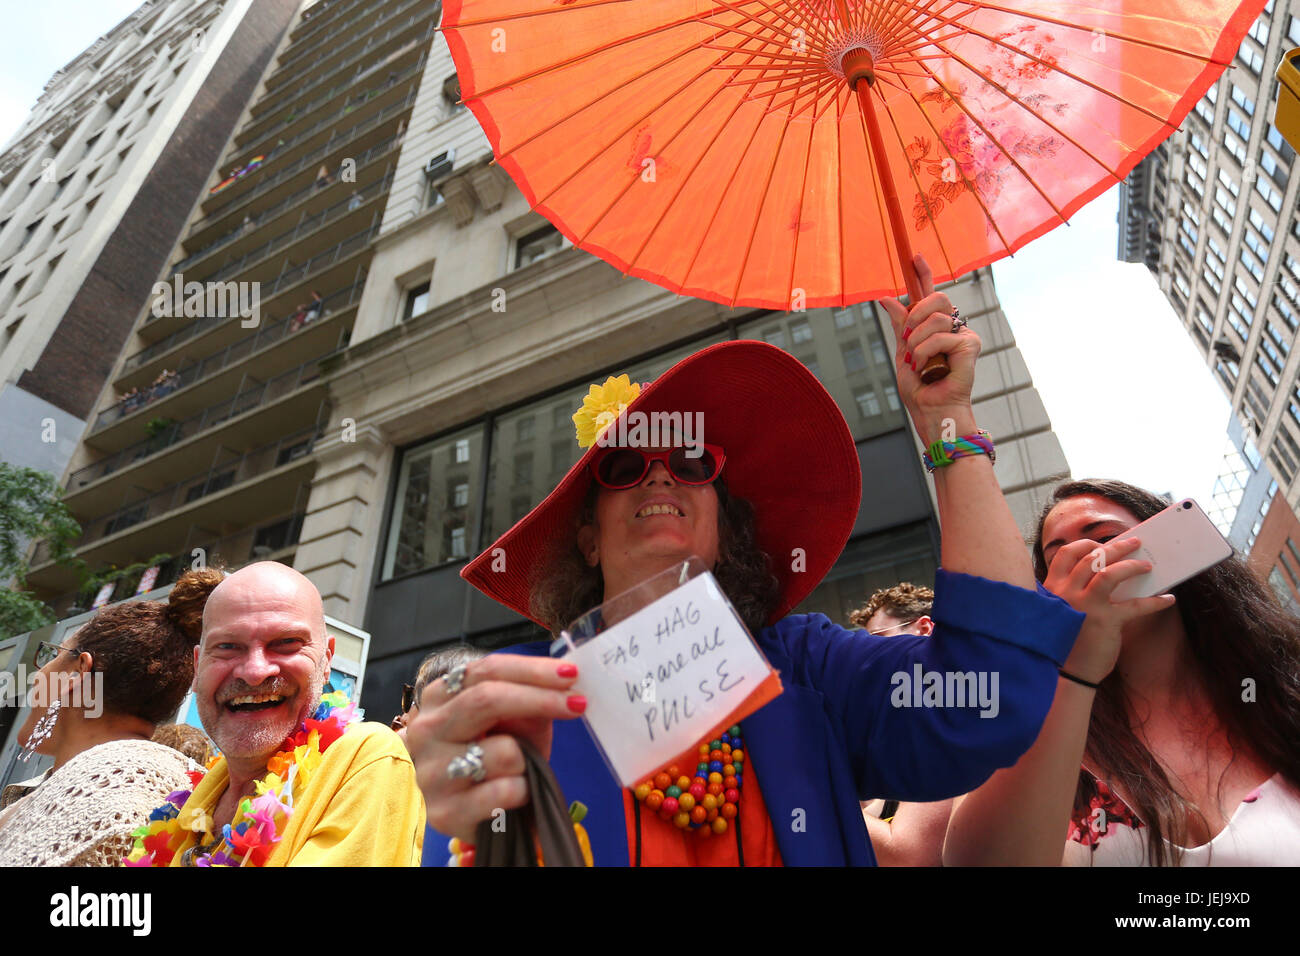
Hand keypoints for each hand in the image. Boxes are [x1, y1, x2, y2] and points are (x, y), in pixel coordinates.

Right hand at [405, 655, 583, 843]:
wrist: (475, 811)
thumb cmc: (494, 753)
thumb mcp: (512, 719)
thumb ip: (529, 698)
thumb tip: (564, 684)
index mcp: (440, 696)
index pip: (486, 670)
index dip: (532, 670)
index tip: (570, 674)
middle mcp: (427, 730)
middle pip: (486, 700)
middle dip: (540, 698)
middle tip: (577, 704)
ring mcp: (431, 772)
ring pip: (503, 751)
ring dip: (529, 758)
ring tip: (523, 767)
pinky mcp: (444, 812)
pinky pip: (506, 791)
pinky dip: (524, 790)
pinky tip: (516, 793)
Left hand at [879, 254, 980, 438]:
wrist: (930, 410)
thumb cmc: (919, 388)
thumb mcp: (902, 352)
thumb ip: (900, 325)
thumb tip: (887, 298)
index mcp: (934, 327)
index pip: (929, 293)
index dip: (923, 273)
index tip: (914, 256)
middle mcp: (952, 326)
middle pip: (936, 297)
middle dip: (915, 315)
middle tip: (907, 338)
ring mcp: (963, 334)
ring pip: (935, 319)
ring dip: (917, 343)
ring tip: (917, 363)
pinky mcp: (971, 345)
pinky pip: (940, 337)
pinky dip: (925, 354)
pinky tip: (928, 369)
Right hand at [1042, 537, 1175, 682]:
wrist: (1071, 673)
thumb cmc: (1070, 640)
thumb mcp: (1064, 611)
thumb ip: (1077, 592)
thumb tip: (1112, 573)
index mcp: (1053, 588)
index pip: (1065, 555)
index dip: (1084, 545)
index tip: (1100, 545)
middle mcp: (1066, 593)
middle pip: (1092, 558)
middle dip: (1116, 547)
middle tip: (1134, 543)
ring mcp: (1084, 606)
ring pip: (1109, 573)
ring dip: (1130, 565)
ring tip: (1146, 565)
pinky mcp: (1105, 622)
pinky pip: (1135, 605)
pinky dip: (1155, 602)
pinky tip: (1167, 599)